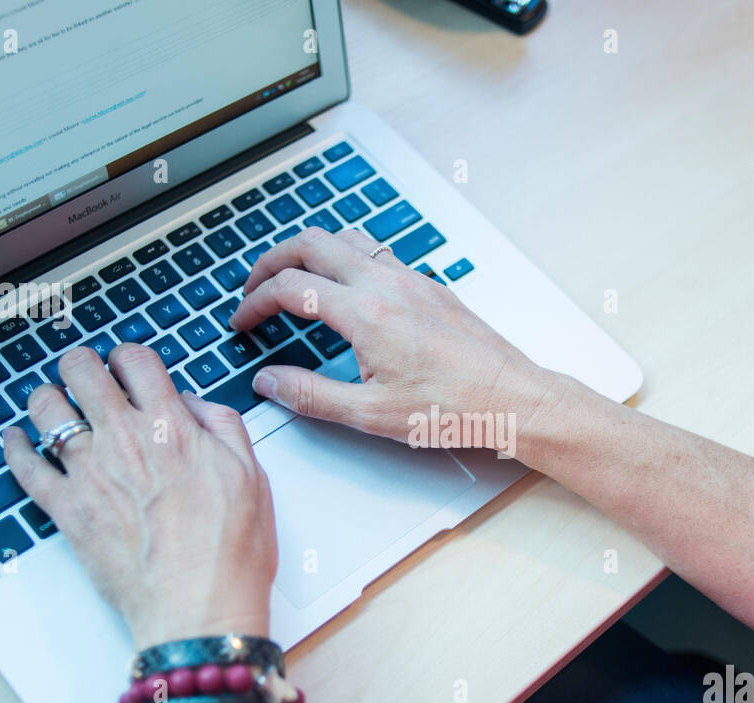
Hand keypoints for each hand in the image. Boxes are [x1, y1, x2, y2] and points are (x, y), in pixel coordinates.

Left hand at [2, 344, 277, 650]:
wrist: (198, 608)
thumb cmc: (229, 552)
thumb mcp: (252, 476)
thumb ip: (223, 426)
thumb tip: (194, 405)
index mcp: (171, 427)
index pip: (135, 360)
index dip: (130, 356)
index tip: (129, 367)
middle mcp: (124, 440)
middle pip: (81, 371)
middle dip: (82, 365)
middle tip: (86, 376)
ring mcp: (89, 473)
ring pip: (46, 408)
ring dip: (49, 398)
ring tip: (55, 404)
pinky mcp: (66, 510)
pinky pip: (25, 466)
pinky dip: (16, 447)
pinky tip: (18, 440)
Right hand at [231, 227, 557, 452]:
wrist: (511, 398)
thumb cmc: (453, 408)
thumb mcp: (370, 414)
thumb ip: (310, 395)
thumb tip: (269, 382)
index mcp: (366, 314)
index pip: (290, 287)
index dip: (254, 302)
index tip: (242, 322)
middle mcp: (386, 284)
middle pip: (309, 243)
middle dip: (270, 262)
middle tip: (253, 289)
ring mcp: (409, 278)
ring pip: (343, 238)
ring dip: (308, 251)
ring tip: (291, 280)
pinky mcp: (427, 284)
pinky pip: (374, 251)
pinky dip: (343, 257)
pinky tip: (342, 287)